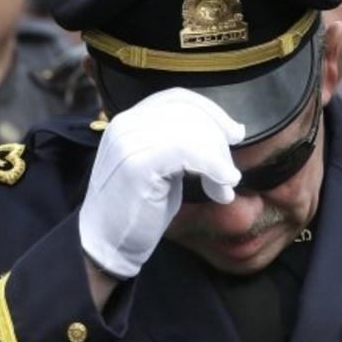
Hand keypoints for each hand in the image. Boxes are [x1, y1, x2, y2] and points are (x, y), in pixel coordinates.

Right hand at [79, 88, 243, 278]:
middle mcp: (125, 124)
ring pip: (192, 132)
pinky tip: (221, 191)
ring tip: (223, 187)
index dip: (211, 111)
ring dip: (218, 160)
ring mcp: (128, 142)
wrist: (106, 244)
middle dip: (218, 140)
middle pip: (188, 112)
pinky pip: (189, 152)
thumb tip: (226, 129)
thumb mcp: (160, 168)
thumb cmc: (136, 210)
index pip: (177, 97)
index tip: (235, 134)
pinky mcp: (138, 164)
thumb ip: (180, 145)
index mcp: (128, 121)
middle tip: (228, 174)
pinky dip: (214, 169)